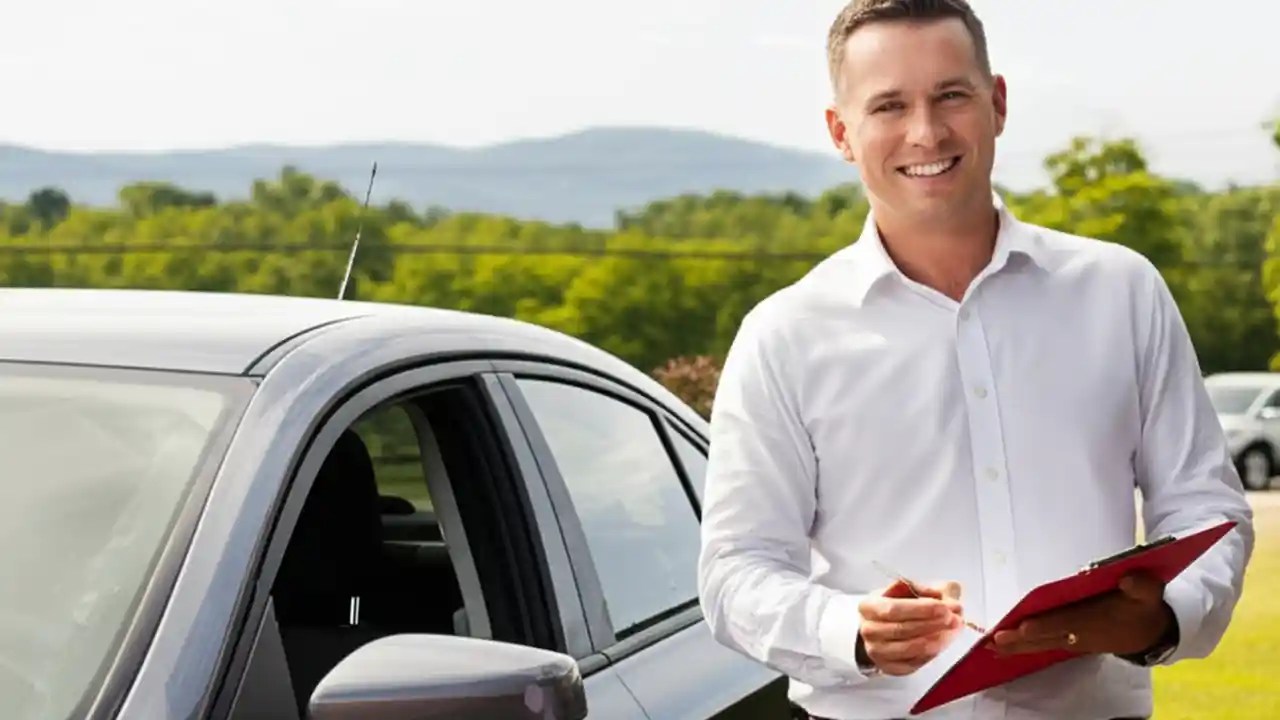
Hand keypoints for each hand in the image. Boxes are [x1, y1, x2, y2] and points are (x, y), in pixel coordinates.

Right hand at [858, 579, 964, 675]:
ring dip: (936, 639)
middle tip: (954, 618)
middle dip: (932, 624)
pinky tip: (943, 643)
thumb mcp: (907, 590)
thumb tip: (948, 597)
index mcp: (868, 607)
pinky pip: (914, 663)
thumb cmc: (895, 607)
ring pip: (909, 649)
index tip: (944, 607)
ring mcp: (877, 652)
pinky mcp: (890, 668)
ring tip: (953, 630)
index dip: (921, 609)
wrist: (880, 628)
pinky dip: (932, 653)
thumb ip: (928, 589)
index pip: (893, 609)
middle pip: (902, 629)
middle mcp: (869, 630)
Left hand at [990, 572, 1174, 656]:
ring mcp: (1073, 640)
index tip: (1026, 627)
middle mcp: (1080, 633)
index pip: (1067, 622)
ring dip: (1017, 646)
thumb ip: (1141, 586)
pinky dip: (1023, 647)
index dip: (1047, 625)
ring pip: (1041, 644)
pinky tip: (1003, 649)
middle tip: (995, 641)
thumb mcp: (1149, 593)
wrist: (1149, 632)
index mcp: (1095, 620)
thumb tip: (1128, 579)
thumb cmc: (1143, 607)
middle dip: (1021, 640)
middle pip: (1046, 637)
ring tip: (990, 647)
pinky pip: (1042, 646)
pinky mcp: (1069, 641)